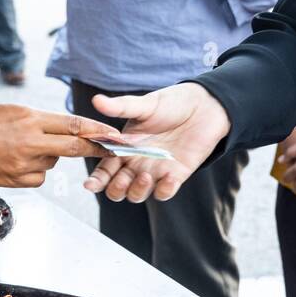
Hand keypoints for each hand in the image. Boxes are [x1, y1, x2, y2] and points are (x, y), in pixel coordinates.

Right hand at [0, 103, 114, 188]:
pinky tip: (17, 162)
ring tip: (22, 147)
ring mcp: (22, 164)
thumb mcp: (14, 110)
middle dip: (94, 148)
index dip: (98, 130)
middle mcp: (29, 142)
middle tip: (111, 149)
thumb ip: (41, 121)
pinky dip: (35, 171)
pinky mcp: (15, 180)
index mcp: (30, 119)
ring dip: (49, 157)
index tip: (115, 134)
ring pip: (53, 163)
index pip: (73, 125)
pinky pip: (39, 178)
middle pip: (73, 148)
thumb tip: (70, 131)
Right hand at [84, 83, 231, 201]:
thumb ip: (121, 106)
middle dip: (115, 190)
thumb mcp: (145, 105)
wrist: (205, 106)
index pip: (104, 170)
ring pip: (136, 196)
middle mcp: (136, 164)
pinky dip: (163, 190)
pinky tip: (169, 177)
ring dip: (137, 191)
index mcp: (123, 149)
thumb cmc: (172, 103)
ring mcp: (155, 172)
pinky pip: (164, 193)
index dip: (96, 180)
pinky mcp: (175, 176)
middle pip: (117, 190)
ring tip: (145, 176)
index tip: (90, 184)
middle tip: (123, 178)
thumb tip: (96, 100)